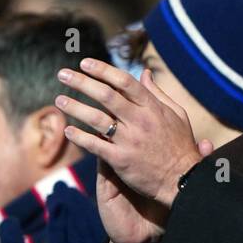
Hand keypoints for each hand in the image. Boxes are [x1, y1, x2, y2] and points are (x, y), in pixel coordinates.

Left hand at [56, 58, 201, 207]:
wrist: (183, 179)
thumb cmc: (180, 145)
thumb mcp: (177, 114)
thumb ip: (158, 93)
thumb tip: (144, 73)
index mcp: (152, 107)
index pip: (124, 81)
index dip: (103, 70)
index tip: (85, 63)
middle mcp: (139, 121)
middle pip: (105, 95)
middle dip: (81, 82)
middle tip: (63, 74)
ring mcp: (129, 140)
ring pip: (96, 119)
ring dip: (75, 107)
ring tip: (59, 100)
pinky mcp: (121, 160)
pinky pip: (95, 145)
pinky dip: (79, 137)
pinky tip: (67, 130)